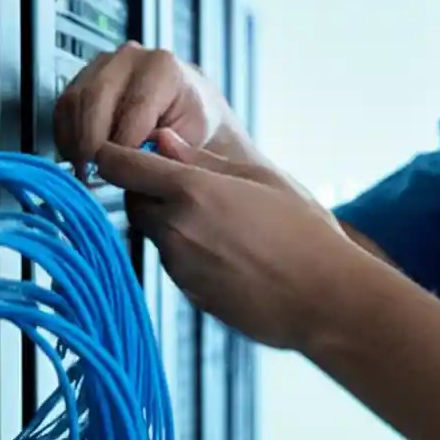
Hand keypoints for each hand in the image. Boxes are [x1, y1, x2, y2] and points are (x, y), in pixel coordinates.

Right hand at [53, 41, 237, 174]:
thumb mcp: (195, 141)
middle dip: (91, 144)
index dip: (122, 146)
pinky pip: (63, 107)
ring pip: (73, 102)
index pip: (132, 108)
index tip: (120, 172)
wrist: (190, 111)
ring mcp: (103, 64)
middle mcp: (130, 57)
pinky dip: (67, 136)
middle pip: (95, 99)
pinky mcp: (84, 77)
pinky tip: (80, 157)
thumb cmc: (195, 127)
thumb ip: (170, 150)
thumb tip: (140, 155)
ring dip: (75, 141)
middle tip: (94, 175)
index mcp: (163, 67)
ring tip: (88, 170)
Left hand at [95, 129, 360, 349]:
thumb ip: (204, 159)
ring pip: (156, 234)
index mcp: (191, 191)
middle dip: (148, 190)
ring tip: (225, 222)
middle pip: (134, 202)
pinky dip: (189, 252)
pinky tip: (231, 252)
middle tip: (187, 184)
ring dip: (172, 223)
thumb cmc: (304, 231)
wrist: (325, 299)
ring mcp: (179, 267)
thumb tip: (163, 141)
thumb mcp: (261, 179)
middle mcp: (175, 230)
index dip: (113, 155)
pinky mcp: (190, 294)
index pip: (121, 166)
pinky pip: (176, 263)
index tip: (116, 150)